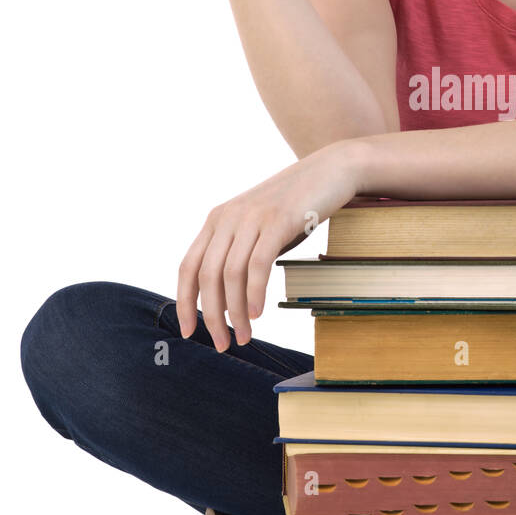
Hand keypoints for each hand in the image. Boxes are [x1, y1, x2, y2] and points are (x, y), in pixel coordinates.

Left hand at [176, 140, 362, 350]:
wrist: (330, 170)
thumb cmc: (297, 206)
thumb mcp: (260, 228)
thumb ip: (241, 253)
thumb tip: (229, 299)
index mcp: (217, 220)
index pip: (188, 267)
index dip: (184, 303)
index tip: (189, 332)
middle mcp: (228, 218)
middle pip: (206, 276)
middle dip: (211, 316)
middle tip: (222, 344)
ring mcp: (252, 218)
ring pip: (231, 274)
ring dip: (235, 312)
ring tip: (245, 335)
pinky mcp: (277, 221)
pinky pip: (257, 264)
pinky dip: (254, 293)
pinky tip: (257, 313)